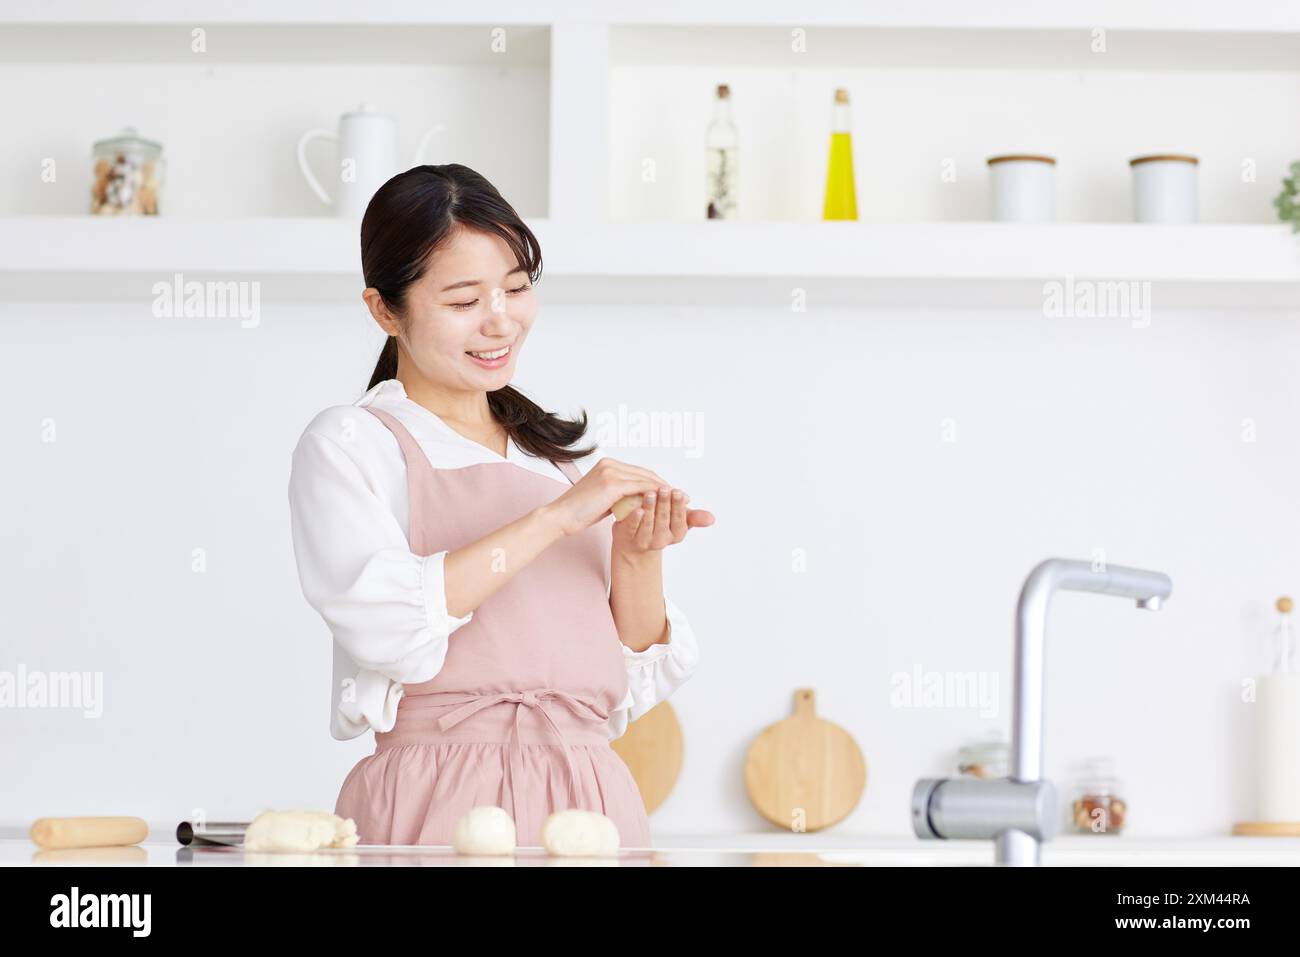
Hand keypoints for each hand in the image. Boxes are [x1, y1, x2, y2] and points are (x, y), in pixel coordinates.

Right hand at [542, 457, 669, 536]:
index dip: (656, 483)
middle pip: (645, 473)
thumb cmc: (579, 512)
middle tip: (681, 497)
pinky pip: (640, 488)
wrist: (560, 516)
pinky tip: (664, 504)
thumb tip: (636, 500)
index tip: (670, 494)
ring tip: (678, 501)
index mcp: (607, 464)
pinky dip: (655, 494)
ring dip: (664, 490)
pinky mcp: (612, 483)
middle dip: (664, 486)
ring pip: (646, 479)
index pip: (639, 472)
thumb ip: (619, 495)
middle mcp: (610, 464)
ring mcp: (611, 471)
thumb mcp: (602, 499)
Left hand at [612, 484, 714, 557]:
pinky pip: (632, 528)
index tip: (677, 491)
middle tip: (665, 489)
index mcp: (676, 534)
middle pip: (664, 520)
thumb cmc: (658, 525)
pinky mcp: (628, 539)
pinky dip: (635, 518)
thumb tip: (712, 518)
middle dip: (665, 503)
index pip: (680, 519)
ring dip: (650, 507)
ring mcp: (644, 541)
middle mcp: (661, 541)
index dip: (678, 505)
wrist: (634, 541)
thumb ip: (693, 516)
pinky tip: (637, 508)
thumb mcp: (677, 520)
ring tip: (650, 493)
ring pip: (649, 523)